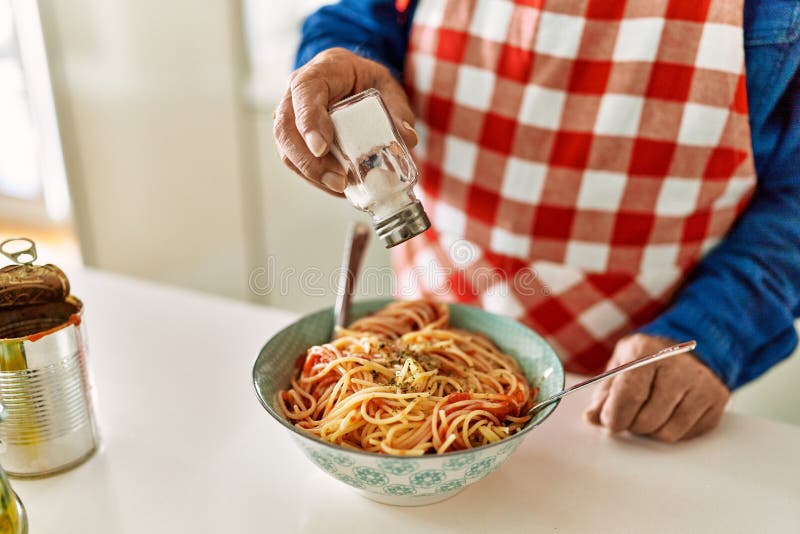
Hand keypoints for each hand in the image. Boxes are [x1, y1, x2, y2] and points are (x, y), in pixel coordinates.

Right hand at [273, 48, 417, 195]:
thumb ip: (397, 109)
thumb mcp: (387, 87)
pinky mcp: (294, 137)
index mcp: (321, 71)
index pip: (305, 92)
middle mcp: (297, 92)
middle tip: (338, 180)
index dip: (309, 121)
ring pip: (286, 148)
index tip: (321, 147)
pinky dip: (315, 177)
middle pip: (285, 127)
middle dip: (309, 159)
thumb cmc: (366, 80)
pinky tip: (337, 186)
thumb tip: (406, 138)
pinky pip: (295, 160)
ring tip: (340, 187)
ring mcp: (291, 115)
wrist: (352, 81)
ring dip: (311, 173)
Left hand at [583, 334, 728, 441]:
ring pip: (668, 431)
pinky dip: (673, 432)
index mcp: (645, 349)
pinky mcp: (717, 398)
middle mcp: (677, 362)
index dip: (615, 416)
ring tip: (649, 414)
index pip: (629, 394)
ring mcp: (701, 380)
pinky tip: (669, 415)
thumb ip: (603, 397)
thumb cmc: (642, 366)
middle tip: (630, 418)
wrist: (681, 354)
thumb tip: (591, 418)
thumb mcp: (617, 371)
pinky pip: (688, 434)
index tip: (611, 423)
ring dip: (652, 431)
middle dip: (633, 425)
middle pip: (648, 418)